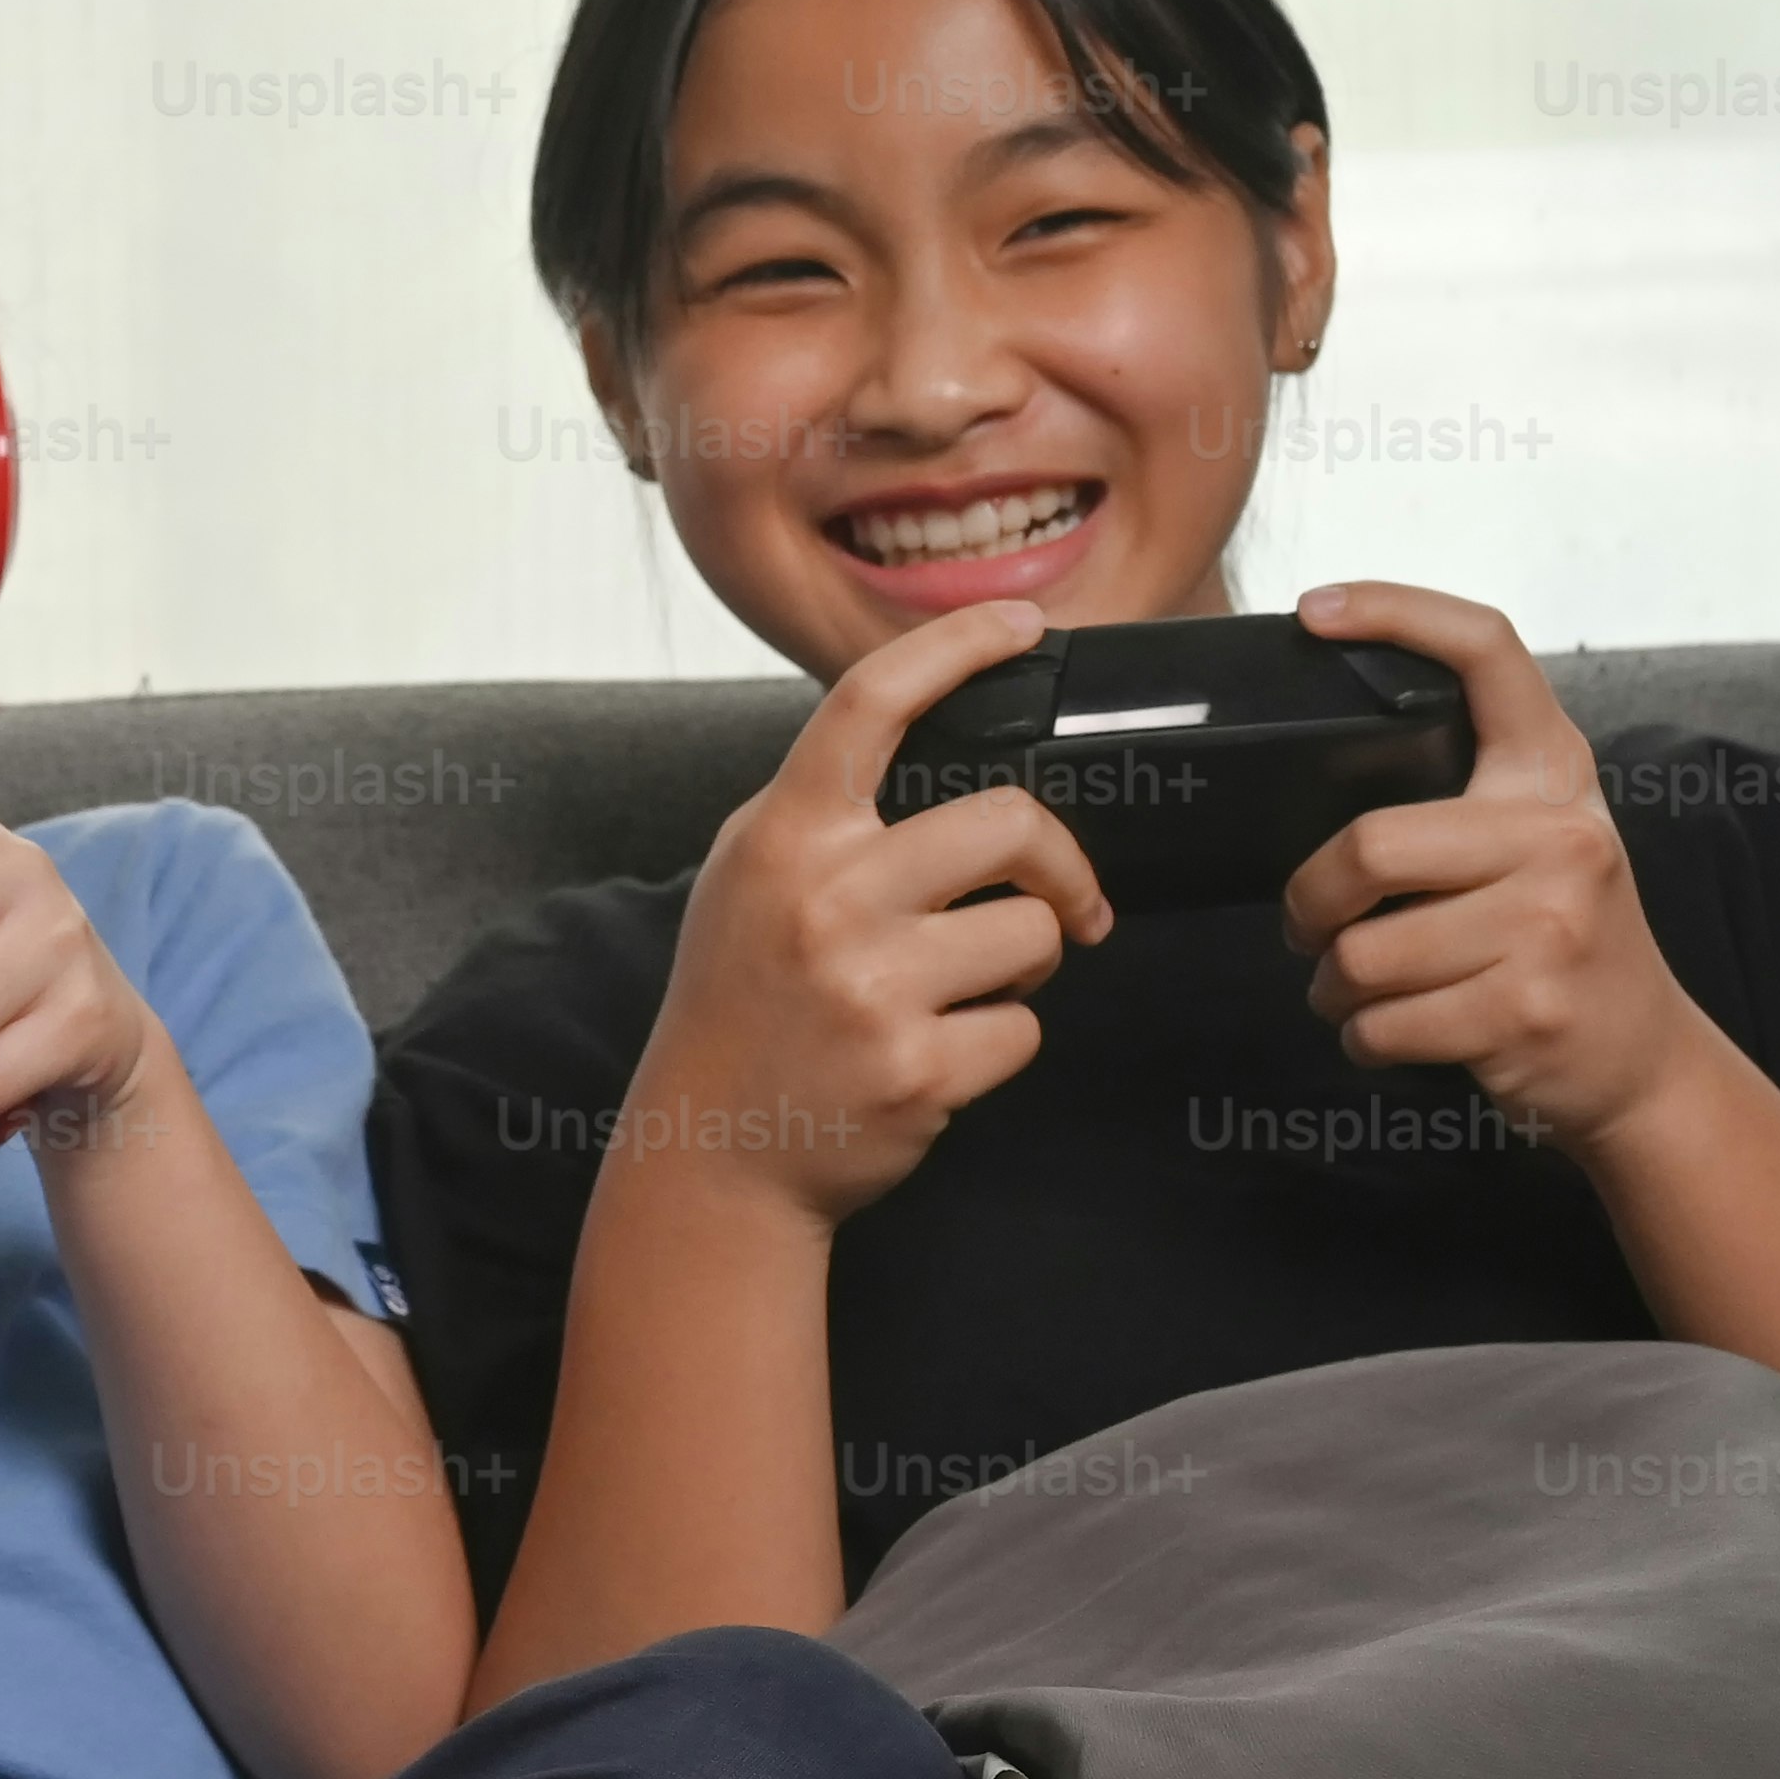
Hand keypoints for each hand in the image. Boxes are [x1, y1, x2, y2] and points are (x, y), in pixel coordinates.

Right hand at [614, 601, 1117, 1233]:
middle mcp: (826, 898)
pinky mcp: (916, 1070)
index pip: (872, 702)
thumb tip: (943, 740)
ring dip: (1029, 964)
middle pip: (1011, 823)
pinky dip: (1002, 1043)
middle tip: (1065, 903)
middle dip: (1058, 866)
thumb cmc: (744, 1004)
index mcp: (784, 836)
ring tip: (971, 990)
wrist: (714, 1152)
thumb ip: (827, 814)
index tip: (1023, 627)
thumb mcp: (751, 879)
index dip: (958, 644)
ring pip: (1033, 933)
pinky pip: (1024, 1031)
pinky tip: (941, 1054)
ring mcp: (871, 987)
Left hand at [1274, 581, 1740, 1157]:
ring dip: (1333, 987)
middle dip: (1309, 902)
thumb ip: (1465, 799)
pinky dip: (1363, 1037)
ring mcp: (1549, 927)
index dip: (1396, 610)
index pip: (1488, 652)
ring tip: (1356, 990)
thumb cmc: (1564, 942)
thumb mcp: (1540, 843)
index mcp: (1553, 777)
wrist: (1644, 1059)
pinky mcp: (1525, 1011)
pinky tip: (1390, 1030)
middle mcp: (1561, 837)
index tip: (1316, 610)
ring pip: (1362, 954)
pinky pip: (1383, 1024)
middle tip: (1309, 925)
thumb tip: (1320, 776)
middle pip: (1368, 846)